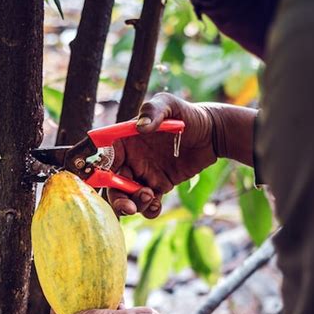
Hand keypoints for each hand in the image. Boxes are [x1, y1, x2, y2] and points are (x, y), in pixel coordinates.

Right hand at [109, 93, 216, 217]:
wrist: (212, 133)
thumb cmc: (187, 114)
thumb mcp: (169, 105)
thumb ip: (152, 111)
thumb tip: (141, 128)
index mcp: (125, 141)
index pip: (105, 158)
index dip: (100, 172)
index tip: (106, 182)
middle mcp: (131, 159)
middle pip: (113, 184)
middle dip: (117, 198)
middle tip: (128, 206)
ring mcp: (145, 174)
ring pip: (129, 197)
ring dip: (134, 204)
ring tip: (149, 196)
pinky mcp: (159, 186)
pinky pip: (149, 203)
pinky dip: (149, 209)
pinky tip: (156, 204)